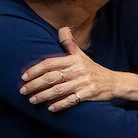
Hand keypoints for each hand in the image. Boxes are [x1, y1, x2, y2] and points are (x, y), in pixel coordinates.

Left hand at [20, 27, 135, 112]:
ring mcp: (83, 82)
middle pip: (51, 77)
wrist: (114, 82)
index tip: (24, 76)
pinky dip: (60, 104)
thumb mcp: (81, 55)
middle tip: (23, 90)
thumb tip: (62, 28)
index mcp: (74, 60)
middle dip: (35, 84)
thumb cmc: (93, 69)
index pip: (50, 63)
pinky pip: (71, 100)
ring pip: (58, 90)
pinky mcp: (89, 93)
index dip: (35, 69)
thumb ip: (69, 43)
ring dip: (43, 96)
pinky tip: (50, 108)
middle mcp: (78, 70)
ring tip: (32, 100)